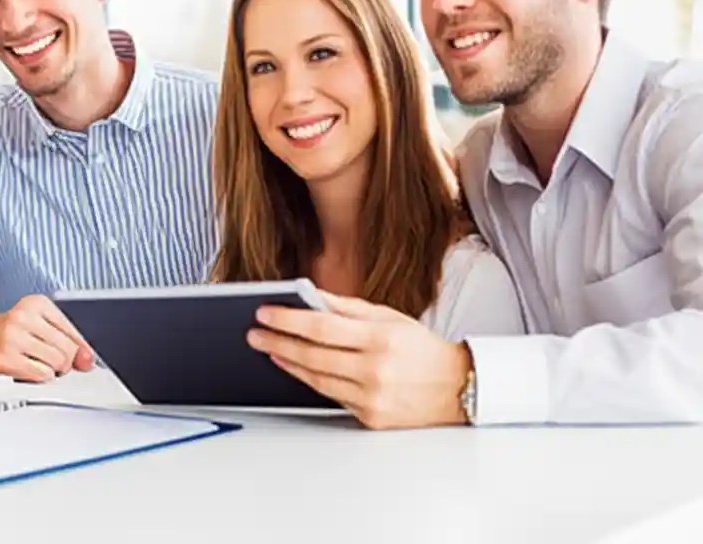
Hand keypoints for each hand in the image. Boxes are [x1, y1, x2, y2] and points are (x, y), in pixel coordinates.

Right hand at [0, 294, 94, 382]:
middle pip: (67, 349)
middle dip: (65, 361)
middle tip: (51, 360)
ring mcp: (13, 337)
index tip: (79, 357)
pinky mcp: (5, 359)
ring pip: (57, 363)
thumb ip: (68, 340)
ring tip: (36, 363)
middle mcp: (23, 316)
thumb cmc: (11, 334)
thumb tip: (88, 360)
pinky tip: (27, 368)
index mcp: (36, 303)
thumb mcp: (39, 325)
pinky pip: (41, 375)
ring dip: (52, 370)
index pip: (73, 330)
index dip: (79, 348)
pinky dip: (39, 376)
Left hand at [246, 292, 471, 429]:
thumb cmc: (421, 348)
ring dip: (287, 362)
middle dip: (278, 341)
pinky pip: (330, 396)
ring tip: (268, 347)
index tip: (264, 312)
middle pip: (313, 355)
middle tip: (254, 332)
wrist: (457, 388)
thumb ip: (347, 307)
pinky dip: (308, 380)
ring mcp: (372, 397)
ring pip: (317, 379)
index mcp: (381, 339)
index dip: (288, 320)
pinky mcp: (370, 418)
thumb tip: (308, 295)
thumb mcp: (389, 317)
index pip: (322, 327)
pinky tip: (293, 366)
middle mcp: (376, 370)